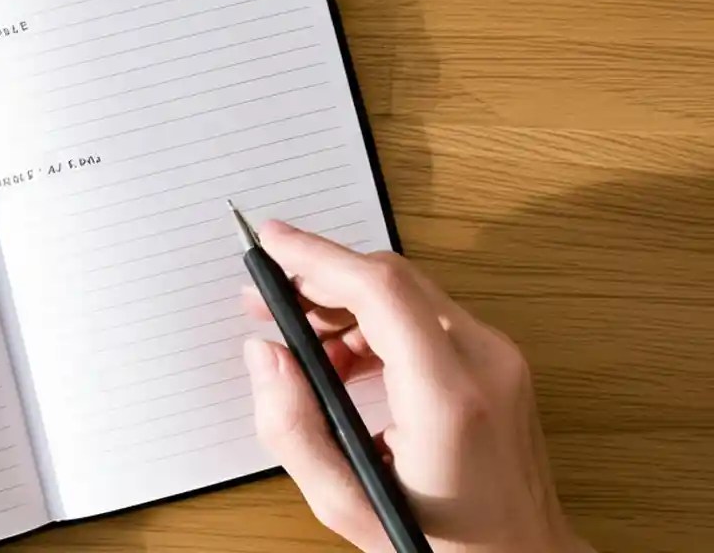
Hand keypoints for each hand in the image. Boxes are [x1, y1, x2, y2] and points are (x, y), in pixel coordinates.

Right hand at [242, 221, 593, 552]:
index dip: (318, 258)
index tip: (270, 242)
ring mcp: (498, 356)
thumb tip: (266, 355)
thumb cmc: (446, 544)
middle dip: (319, 277)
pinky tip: (344, 361)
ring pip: (406, 291)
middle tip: (265, 299)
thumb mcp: (348, 504)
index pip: (380, 292)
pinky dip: (375, 323)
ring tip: (300, 341)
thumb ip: (293, 428)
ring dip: (344, 302)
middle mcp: (484, 362)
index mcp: (449, 398)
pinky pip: (425, 315)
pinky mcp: (496, 358)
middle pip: (391, 279)